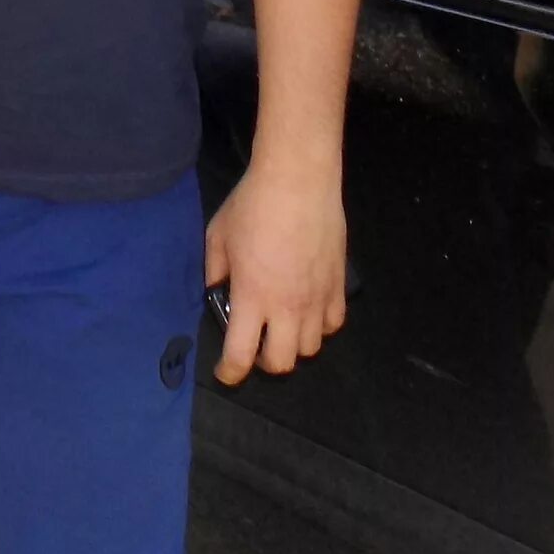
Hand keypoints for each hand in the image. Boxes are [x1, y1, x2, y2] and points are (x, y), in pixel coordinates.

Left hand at [202, 159, 346, 385]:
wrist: (298, 180)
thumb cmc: (252, 204)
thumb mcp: (217, 235)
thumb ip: (215, 271)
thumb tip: (216, 292)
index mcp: (252, 297)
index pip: (241, 355)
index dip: (230, 373)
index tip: (224, 372)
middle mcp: (287, 307)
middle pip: (282, 363)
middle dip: (263, 363)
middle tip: (253, 345)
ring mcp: (317, 298)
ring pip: (310, 348)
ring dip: (292, 344)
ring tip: (281, 325)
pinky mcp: (339, 286)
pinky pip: (333, 325)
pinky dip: (319, 327)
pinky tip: (308, 311)